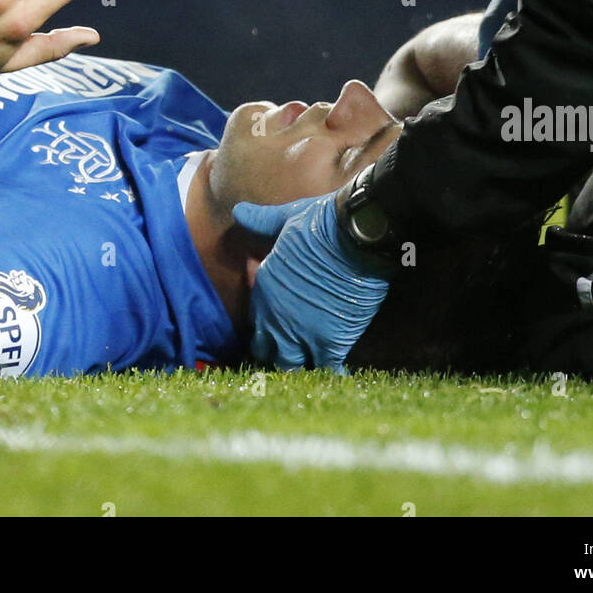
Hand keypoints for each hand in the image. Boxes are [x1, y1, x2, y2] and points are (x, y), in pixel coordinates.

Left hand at [233, 192, 391, 371]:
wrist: (355, 235)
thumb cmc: (320, 224)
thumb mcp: (284, 219)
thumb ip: (260, 221)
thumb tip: (237, 211)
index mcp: (265, 290)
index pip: (255, 322)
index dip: (265, 326)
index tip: (276, 328)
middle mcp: (277, 317)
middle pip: (268, 350)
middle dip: (276, 353)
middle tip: (292, 353)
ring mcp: (303, 333)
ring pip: (290, 366)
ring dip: (298, 367)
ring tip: (310, 368)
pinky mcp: (331, 342)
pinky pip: (325, 372)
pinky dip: (329, 377)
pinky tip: (336, 381)